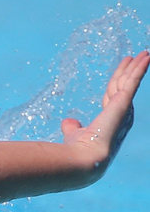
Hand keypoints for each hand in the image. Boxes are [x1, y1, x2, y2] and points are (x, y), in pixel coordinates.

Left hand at [60, 49, 149, 176]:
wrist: (85, 157)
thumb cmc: (79, 149)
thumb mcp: (75, 134)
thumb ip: (73, 127)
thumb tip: (69, 122)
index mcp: (111, 118)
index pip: (115, 94)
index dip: (119, 80)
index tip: (123, 68)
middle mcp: (122, 113)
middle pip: (125, 85)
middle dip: (131, 70)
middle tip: (138, 56)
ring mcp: (124, 107)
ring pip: (131, 81)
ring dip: (138, 66)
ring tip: (145, 53)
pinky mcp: (123, 102)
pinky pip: (133, 81)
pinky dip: (140, 68)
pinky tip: (145, 57)